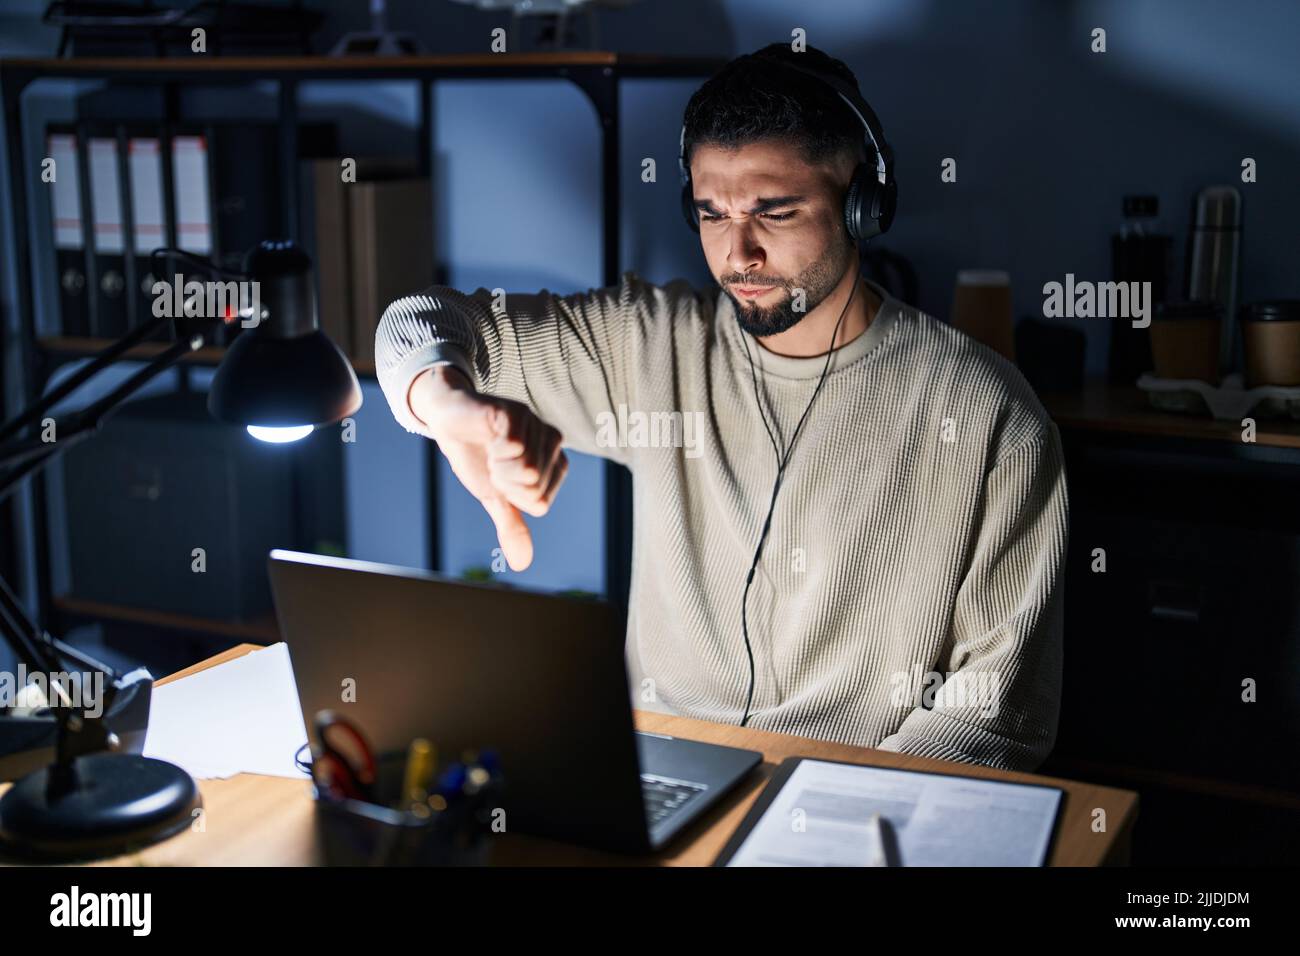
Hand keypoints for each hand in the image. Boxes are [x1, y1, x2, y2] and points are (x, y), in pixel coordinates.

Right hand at [408, 365, 567, 570]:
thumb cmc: (476, 456)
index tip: (499, 477)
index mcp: (554, 465)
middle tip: (491, 461)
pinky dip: (493, 450)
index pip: (539, 504)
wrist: (448, 423)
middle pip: (533, 488)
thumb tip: (522, 564)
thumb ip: (512, 525)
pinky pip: (514, 447)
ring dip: (497, 467)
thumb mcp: (494, 497)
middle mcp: (553, 443)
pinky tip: (488, 436)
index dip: (511, 497)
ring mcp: (537, 425)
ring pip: (526, 471)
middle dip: (504, 482)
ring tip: (490, 448)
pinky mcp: (517, 412)